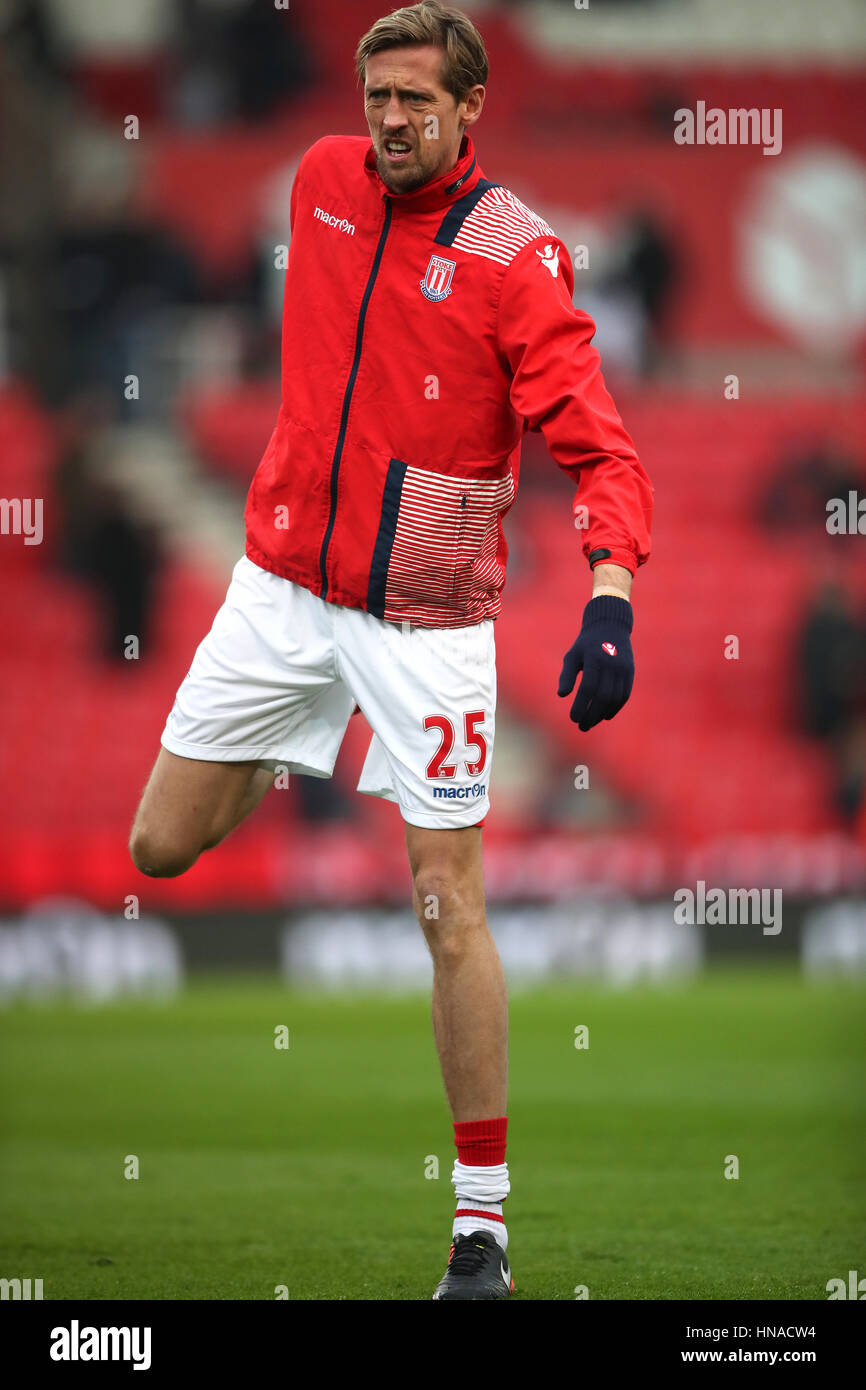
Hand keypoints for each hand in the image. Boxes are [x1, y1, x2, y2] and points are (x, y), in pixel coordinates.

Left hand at [557, 594, 634, 729]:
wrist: (610, 626)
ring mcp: (623, 668)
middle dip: (592, 715)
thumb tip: (562, 695)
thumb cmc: (586, 644)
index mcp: (594, 658)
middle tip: (581, 726)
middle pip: (603, 696)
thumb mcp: (572, 655)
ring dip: (602, 714)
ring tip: (590, 723)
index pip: (588, 687)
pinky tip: (604, 716)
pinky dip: (615, 708)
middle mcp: (611, 664)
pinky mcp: (630, 672)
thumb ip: (567, 675)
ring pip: (615, 698)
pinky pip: (624, 695)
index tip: (573, 718)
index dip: (581, 705)